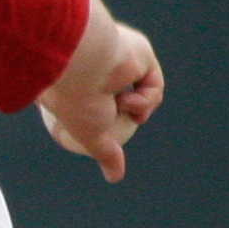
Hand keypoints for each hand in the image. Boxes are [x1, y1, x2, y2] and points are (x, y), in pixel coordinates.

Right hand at [36, 17, 162, 183]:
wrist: (80, 63)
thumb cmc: (75, 98)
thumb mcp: (90, 135)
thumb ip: (105, 153)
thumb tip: (114, 177)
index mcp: (80, 76)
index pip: (98, 98)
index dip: (105, 116)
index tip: (103, 129)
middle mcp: (100, 62)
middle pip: (122, 95)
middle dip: (124, 111)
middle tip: (116, 117)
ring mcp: (121, 55)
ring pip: (141, 93)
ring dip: (133, 108)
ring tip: (117, 104)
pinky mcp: (140, 50)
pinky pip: (152, 83)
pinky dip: (144, 99)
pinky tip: (126, 98)